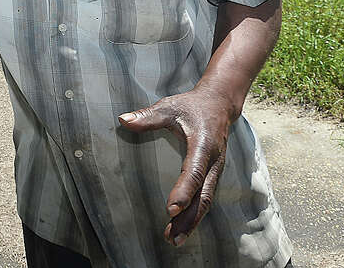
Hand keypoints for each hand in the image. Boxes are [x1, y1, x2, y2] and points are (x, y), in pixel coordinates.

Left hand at [117, 87, 234, 246]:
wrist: (220, 105)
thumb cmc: (192, 106)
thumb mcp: (170, 106)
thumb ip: (148, 116)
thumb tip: (123, 120)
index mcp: (204, 145)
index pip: (194, 172)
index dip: (183, 191)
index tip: (171, 209)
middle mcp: (214, 161)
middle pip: (203, 195)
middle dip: (188, 218)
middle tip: (171, 236)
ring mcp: (216, 170)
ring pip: (206, 200)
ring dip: (192, 221)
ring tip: (175, 239)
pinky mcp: (213, 174)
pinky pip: (206, 197)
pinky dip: (196, 214)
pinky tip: (183, 227)